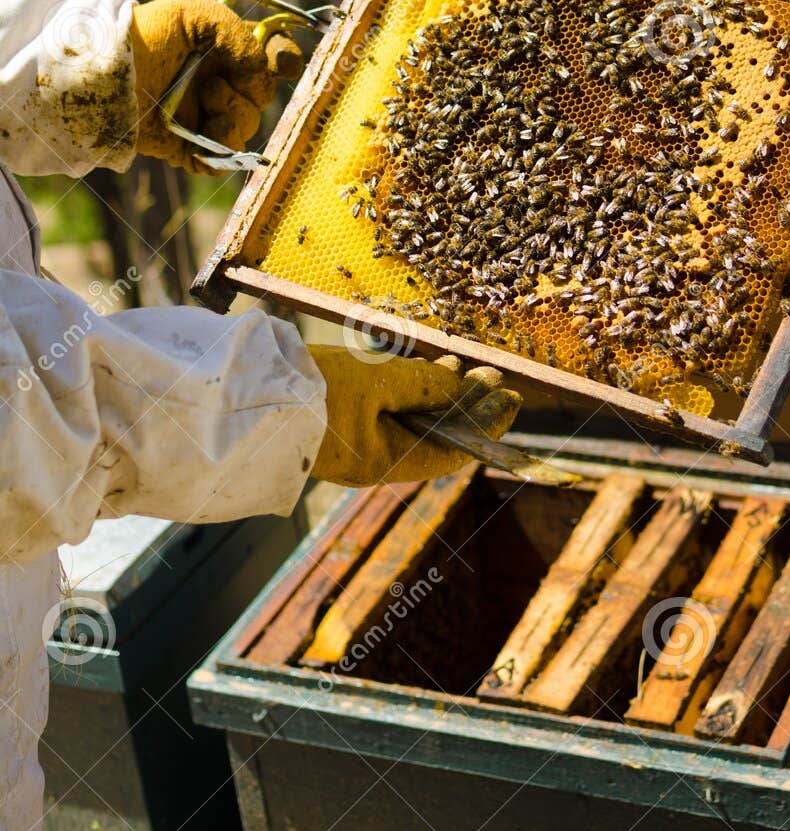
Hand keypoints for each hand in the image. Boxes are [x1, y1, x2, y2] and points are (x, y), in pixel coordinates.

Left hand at [129, 0, 301, 172]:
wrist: (105, 73)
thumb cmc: (143, 34)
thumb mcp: (190, 13)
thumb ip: (237, 33)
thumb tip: (264, 73)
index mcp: (225, 52)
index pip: (273, 57)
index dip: (285, 60)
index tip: (282, 63)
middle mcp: (221, 84)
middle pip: (264, 98)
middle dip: (249, 91)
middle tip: (213, 83)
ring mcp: (205, 117)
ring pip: (247, 129)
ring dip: (233, 118)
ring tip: (203, 104)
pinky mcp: (189, 147)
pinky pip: (220, 162)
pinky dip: (217, 154)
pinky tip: (202, 139)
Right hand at [307, 346, 521, 485]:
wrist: (239, 393)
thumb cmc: (309, 390)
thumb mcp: (375, 381)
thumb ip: (422, 384)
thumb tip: (462, 384)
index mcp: (385, 463)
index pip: (451, 451)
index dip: (485, 425)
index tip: (510, 398)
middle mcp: (371, 460)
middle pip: (432, 436)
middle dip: (464, 406)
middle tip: (491, 376)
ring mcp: (351, 443)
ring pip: (408, 421)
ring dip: (436, 394)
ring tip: (460, 367)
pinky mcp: (334, 422)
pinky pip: (384, 412)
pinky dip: (407, 392)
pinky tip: (419, 369)